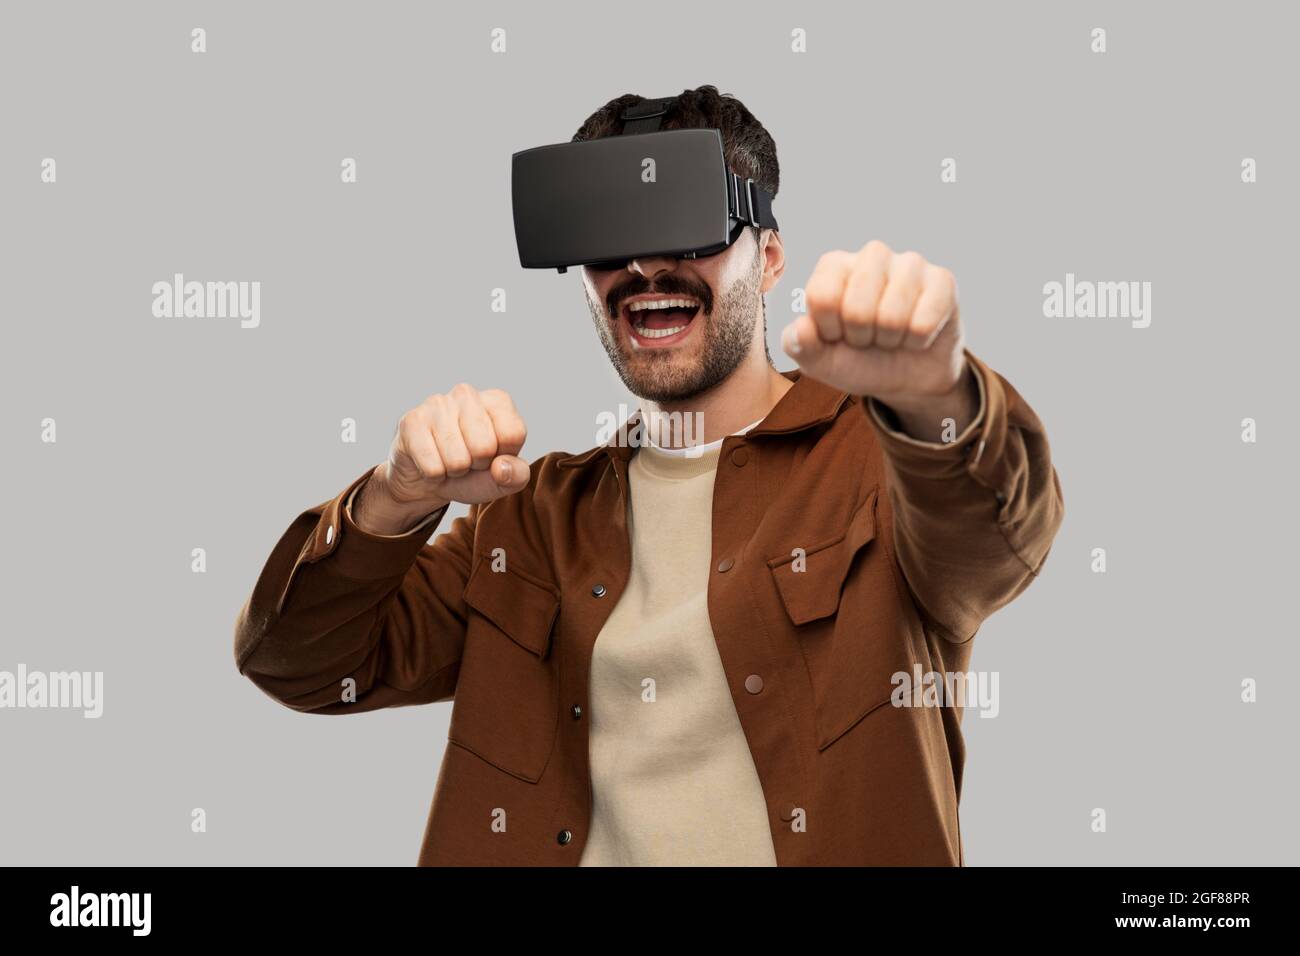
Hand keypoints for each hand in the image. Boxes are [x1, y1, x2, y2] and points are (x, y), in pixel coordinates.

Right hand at [355, 385, 528, 533]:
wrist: (429, 478)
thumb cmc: (472, 472)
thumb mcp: (503, 479)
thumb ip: (517, 476)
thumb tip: (501, 468)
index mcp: (497, 400)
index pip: (513, 434)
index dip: (503, 457)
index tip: (493, 456)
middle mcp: (467, 394)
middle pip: (485, 447)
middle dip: (476, 465)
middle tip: (468, 459)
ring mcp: (437, 404)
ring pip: (457, 460)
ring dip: (454, 471)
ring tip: (450, 460)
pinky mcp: (411, 421)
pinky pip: (432, 467)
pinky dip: (434, 475)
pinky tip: (431, 460)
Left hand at [780, 241, 969, 416]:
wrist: (906, 376)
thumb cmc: (858, 359)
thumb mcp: (820, 361)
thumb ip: (799, 346)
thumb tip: (800, 328)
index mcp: (834, 266)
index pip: (821, 296)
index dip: (829, 330)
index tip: (837, 335)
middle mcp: (871, 255)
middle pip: (856, 308)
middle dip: (861, 338)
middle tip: (868, 337)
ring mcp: (909, 264)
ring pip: (892, 316)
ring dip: (890, 340)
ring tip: (891, 335)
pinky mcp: (942, 280)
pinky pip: (924, 323)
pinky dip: (917, 342)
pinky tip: (916, 335)